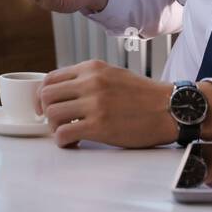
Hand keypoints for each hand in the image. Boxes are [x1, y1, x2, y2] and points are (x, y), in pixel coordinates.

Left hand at [38, 60, 178, 147]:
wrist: (170, 108)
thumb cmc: (144, 95)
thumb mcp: (114, 74)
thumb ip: (89, 79)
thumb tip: (65, 92)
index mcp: (92, 68)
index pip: (50, 78)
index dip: (42, 96)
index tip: (45, 107)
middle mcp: (91, 82)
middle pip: (46, 95)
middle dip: (46, 112)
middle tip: (55, 123)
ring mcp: (95, 103)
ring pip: (52, 114)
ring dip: (54, 128)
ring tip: (68, 133)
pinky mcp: (99, 125)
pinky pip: (64, 133)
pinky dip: (63, 141)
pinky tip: (74, 143)